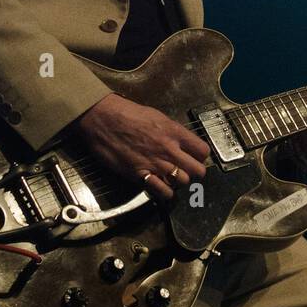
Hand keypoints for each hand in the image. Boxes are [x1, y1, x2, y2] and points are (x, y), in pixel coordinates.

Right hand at [72, 93, 209, 198]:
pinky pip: (163, 192)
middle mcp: (169, 149)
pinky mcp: (141, 175)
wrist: (103, 118)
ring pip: (183, 182)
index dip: (200, 155)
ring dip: (179, 181)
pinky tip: (161, 186)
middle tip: (185, 169)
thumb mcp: (156, 116)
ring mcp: (156, 164)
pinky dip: (165, 192)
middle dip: (194, 171)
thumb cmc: (126, 113)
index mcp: (174, 132)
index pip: (203, 150)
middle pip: (198, 171)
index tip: (194, 156)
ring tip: (171, 177)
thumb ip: (171, 131)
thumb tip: (181, 141)